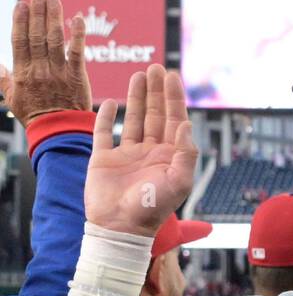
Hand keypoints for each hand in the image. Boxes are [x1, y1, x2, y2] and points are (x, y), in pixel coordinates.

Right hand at [0, 0, 89, 125]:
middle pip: (36, 36)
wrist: (59, 133)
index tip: (22, 4)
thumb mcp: (11, 98)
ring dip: (55, 18)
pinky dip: (78, 35)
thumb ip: (3, 79)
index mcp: (22, 73)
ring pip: (55, 40)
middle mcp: (39, 70)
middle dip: (37, 13)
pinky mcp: (77, 77)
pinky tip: (78, 19)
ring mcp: (58, 73)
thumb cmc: (35, 116)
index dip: (20, 21)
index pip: (19, 41)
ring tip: (54, 1)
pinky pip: (77, 52)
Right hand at [85, 65, 197, 236]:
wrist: (120, 226)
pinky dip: (107, 117)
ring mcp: (127, 155)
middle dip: (156, 92)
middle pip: (155, 115)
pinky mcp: (104, 159)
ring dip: (136, 98)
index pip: (174, 121)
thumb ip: (186, 153)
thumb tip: (186, 123)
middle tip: (155, 68)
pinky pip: (105, 133)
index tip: (172, 75)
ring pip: (134, 119)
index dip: (174, 98)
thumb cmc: (152, 208)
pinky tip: (110, 102)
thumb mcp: (178, 182)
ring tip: (139, 75)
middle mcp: (150, 153)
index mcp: (169, 158)